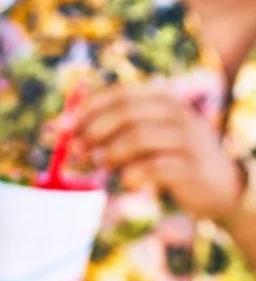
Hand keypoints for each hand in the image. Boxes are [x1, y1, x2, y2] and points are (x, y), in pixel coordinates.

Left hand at [73, 82, 244, 220]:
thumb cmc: (169, 160)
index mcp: (162, 101)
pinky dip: (134, 174)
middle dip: (95, 130)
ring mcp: (187, 139)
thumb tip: (65, 131)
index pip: (121, 93)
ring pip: (141, 136)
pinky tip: (126, 182)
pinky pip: (157, 166)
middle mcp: (177, 113)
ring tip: (100, 165)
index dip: (88, 108)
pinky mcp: (191, 167)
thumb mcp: (145, 140)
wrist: (218, 186)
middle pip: (128, 111)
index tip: (62, 127)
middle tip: (77, 151)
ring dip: (112, 152)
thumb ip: (114, 132)